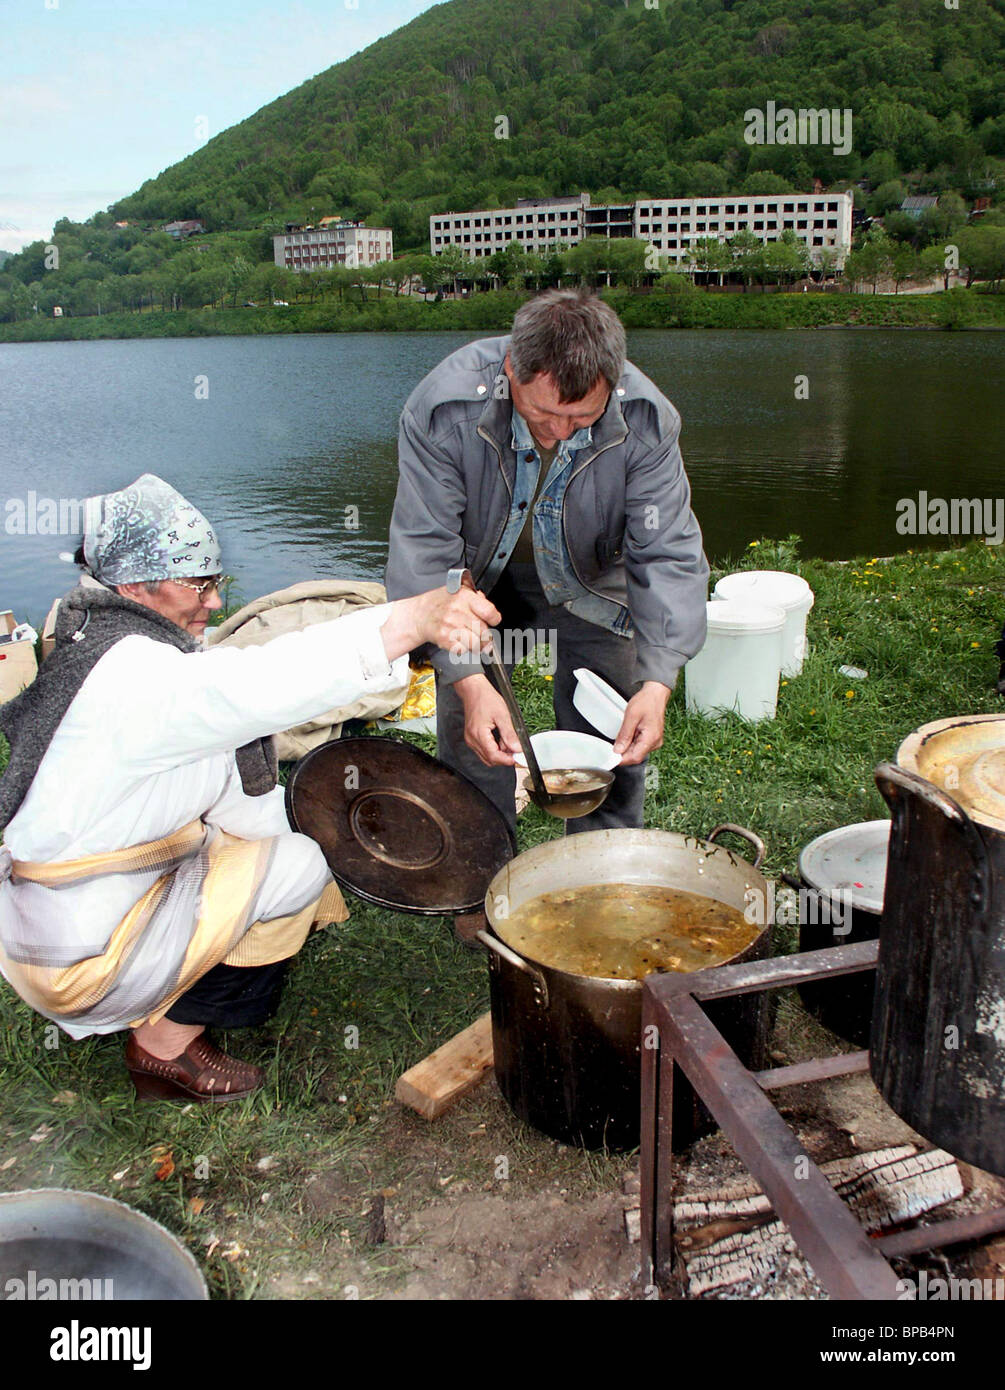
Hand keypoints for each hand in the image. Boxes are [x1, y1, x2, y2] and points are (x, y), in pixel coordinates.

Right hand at [382, 586, 499, 661]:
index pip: (489, 612)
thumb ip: (476, 598)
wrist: (419, 615)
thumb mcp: (458, 591)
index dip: (493, 619)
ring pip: (475, 643)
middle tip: (479, 633)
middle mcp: (458, 610)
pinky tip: (458, 642)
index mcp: (464, 596)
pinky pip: (463, 650)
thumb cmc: (439, 603)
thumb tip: (490, 610)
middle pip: (484, 630)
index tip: (492, 621)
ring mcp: (451, 625)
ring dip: (475, 644)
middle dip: (484, 635)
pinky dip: (463, 649)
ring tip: (469, 638)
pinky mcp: (444, 639)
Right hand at [455, 674, 521, 766]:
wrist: (473, 690)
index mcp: (478, 735)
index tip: (517, 757)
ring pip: (487, 756)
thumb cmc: (486, 699)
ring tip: (507, 740)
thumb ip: (509, 734)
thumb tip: (517, 749)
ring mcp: (471, 740)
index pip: (493, 756)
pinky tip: (500, 739)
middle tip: (515, 748)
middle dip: (504, 757)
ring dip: (499, 753)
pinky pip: (483, 750)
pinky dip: (493, 748)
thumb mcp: (502, 715)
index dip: (507, 759)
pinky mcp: (472, 738)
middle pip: (489, 759)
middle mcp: (472, 740)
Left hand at [613, 681, 671, 764]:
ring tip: (626, 730)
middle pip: (636, 755)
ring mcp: (655, 742)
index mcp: (651, 738)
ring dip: (628, 745)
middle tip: (616, 740)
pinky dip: (632, 741)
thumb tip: (618, 750)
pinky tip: (631, 731)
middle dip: (624, 750)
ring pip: (637, 751)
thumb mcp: (631, 716)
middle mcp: (655, 743)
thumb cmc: (646, 702)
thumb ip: (624, 735)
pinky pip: (640, 746)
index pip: (635, 757)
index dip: (622, 759)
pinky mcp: (652, 739)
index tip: (611, 756)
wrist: (655, 694)